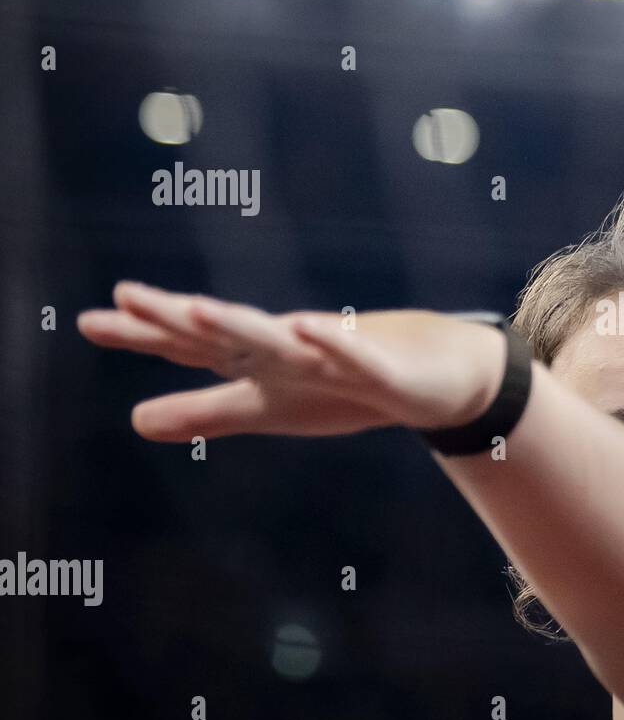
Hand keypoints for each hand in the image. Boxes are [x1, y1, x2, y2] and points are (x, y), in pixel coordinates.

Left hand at [77, 282, 505, 441]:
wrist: (436, 375)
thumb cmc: (348, 385)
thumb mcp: (269, 408)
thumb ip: (205, 412)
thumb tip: (133, 420)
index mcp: (262, 358)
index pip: (197, 345)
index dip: (146, 334)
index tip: (91, 321)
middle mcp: (292, 347)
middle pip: (229, 333)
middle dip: (180, 319)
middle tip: (128, 299)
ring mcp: (337, 354)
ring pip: (284, 340)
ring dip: (244, 324)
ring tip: (199, 311)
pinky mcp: (383, 369)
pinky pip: (356, 355)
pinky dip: (334, 341)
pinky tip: (309, 328)